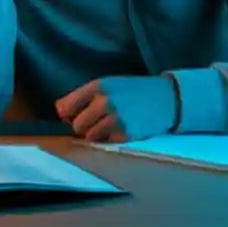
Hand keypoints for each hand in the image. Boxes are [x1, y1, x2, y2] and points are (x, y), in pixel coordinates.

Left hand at [55, 75, 177, 142]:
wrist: (167, 98)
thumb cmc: (135, 91)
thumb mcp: (111, 83)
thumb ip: (85, 95)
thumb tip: (61, 112)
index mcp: (99, 86)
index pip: (65, 106)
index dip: (68, 114)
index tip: (73, 115)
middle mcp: (105, 101)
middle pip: (76, 124)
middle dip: (84, 125)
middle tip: (98, 120)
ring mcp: (115, 119)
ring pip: (89, 136)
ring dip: (96, 133)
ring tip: (111, 123)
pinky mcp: (125, 134)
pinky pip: (105, 142)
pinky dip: (110, 138)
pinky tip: (122, 128)